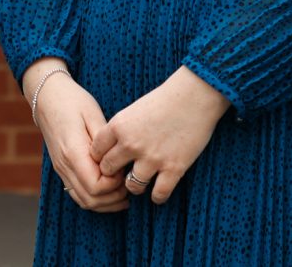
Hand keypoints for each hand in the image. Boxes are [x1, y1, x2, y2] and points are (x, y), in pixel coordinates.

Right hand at [24, 61, 126, 213]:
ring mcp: (61, 169)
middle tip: (130, 185)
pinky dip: (95, 198)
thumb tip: (118, 164)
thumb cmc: (73, 101)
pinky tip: (109, 191)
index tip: (124, 169)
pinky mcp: (62, 169)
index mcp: (72, 152)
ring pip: (83, 201)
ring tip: (124, 193)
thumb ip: (105, 142)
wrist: (46, 95)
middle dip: (113, 198)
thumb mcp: (93, 114)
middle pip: (90, 200)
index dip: (114, 184)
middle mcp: (64, 166)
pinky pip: (77, 193)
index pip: (96, 186)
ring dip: (105, 202)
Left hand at [89, 67, 229, 205]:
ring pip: (132, 186)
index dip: (100, 157)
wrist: (195, 95)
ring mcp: (152, 158)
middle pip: (108, 170)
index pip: (95, 151)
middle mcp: (131, 144)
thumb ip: (121, 130)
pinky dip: (157, 196)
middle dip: (113, 174)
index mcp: (119, 126)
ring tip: (141, 181)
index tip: (108, 159)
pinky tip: (159, 190)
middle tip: (122, 174)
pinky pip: (158, 195)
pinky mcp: (173, 168)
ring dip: (135, 186)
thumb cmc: (166, 99)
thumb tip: (112, 150)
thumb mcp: (134, 109)